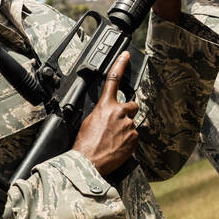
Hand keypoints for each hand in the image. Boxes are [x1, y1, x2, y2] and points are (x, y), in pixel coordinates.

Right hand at [72, 52, 138, 174]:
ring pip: (132, 124)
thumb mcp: (88, 121)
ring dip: (125, 130)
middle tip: (117, 124)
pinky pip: (134, 137)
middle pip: (132, 105)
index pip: (113, 79)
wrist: (89, 163)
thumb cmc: (84, 145)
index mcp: (105, 106)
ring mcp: (129, 126)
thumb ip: (102, 112)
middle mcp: (120, 113)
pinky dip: (128, 141)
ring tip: (113, 141)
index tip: (125, 55)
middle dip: (127, 112)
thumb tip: (107, 114)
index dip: (120, 64)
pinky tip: (117, 147)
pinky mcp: (134, 139)